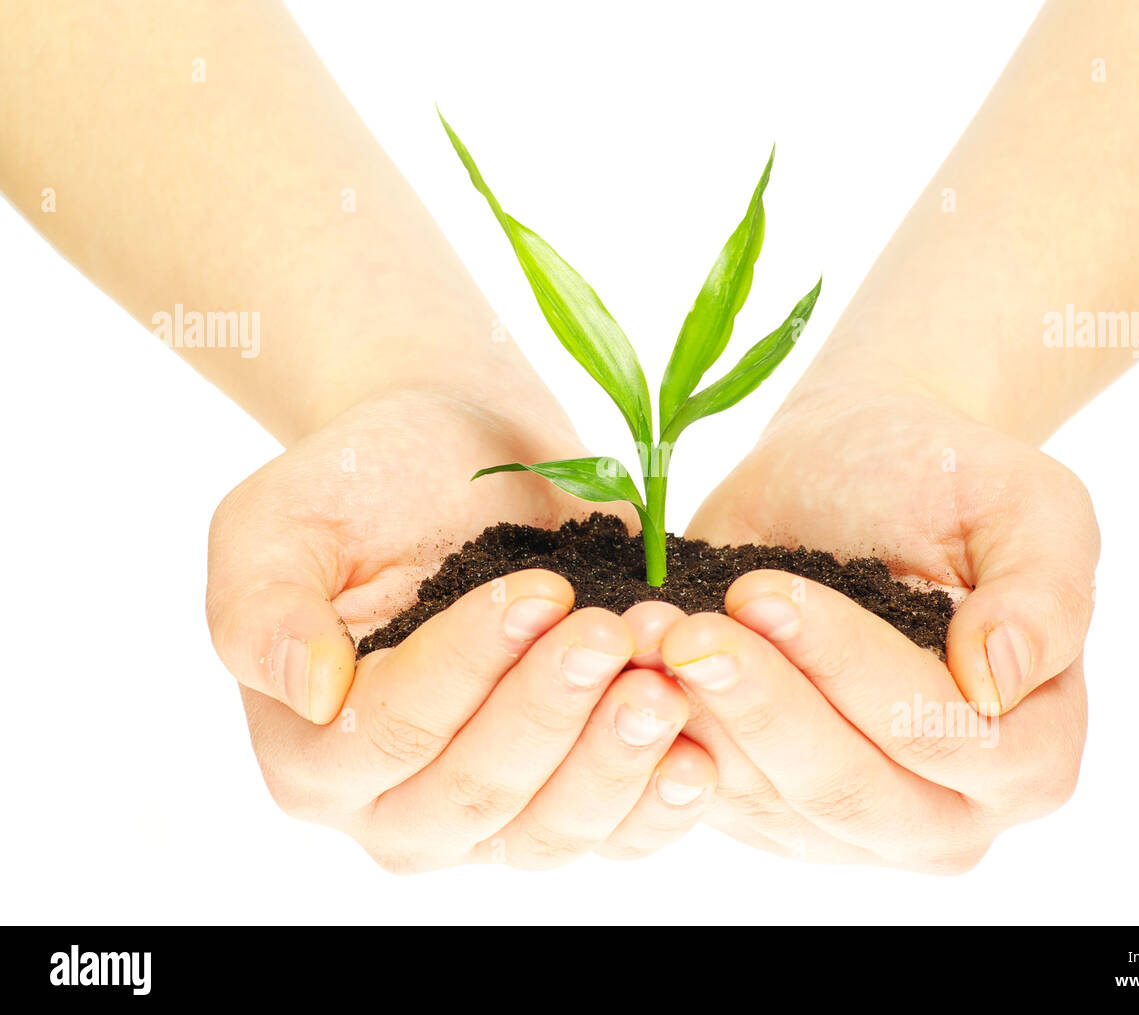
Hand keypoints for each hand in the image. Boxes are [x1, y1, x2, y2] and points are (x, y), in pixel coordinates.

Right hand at [206, 387, 714, 869]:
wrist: (454, 456)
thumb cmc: (361, 483)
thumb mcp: (277, 523)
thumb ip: (263, 609)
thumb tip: (312, 689)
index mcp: (311, 752)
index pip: (390, 733)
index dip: (467, 669)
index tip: (538, 592)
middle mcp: (397, 805)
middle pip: (476, 795)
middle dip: (549, 715)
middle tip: (609, 635)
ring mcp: (492, 812)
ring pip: (550, 832)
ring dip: (613, 762)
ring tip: (662, 683)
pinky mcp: (569, 791)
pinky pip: (617, 832)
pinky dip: (659, 801)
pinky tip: (700, 751)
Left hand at [665, 382, 1097, 869]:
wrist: (855, 469)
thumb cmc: (946, 480)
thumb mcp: (1029, 506)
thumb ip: (1044, 594)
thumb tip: (998, 679)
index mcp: (1032, 753)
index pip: (940, 736)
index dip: (849, 669)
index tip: (766, 594)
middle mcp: (949, 812)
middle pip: (848, 790)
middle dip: (764, 706)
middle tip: (689, 629)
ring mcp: (850, 824)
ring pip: (768, 799)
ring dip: (703, 718)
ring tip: (652, 635)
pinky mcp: (767, 811)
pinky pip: (710, 793)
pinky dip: (667, 733)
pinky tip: (636, 666)